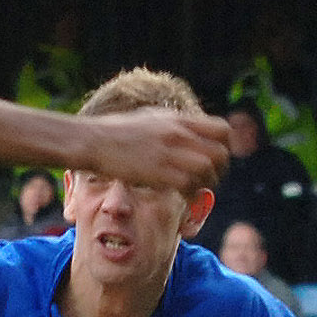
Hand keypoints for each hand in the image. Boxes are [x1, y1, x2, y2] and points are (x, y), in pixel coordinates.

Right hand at [71, 109, 229, 193]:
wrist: (91, 141)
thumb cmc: (114, 131)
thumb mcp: (149, 118)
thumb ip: (172, 123)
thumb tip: (187, 128)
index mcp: (178, 120)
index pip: (223, 130)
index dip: (226, 147)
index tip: (216, 158)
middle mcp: (178, 134)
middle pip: (220, 153)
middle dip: (219, 170)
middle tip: (209, 179)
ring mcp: (167, 153)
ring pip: (207, 170)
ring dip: (206, 184)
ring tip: (196, 190)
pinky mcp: (156, 172)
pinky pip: (188, 186)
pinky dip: (191, 195)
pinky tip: (183, 198)